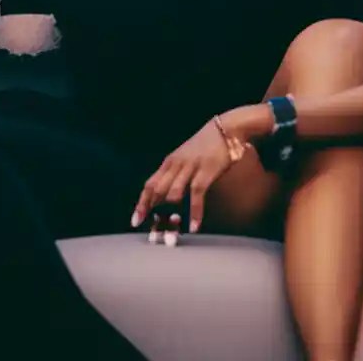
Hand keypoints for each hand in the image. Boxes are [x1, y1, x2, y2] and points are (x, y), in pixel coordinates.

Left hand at [131, 118, 235, 239]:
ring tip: (173, 234)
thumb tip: (168, 195)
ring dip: (172, 216)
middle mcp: (176, 165)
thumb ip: (176, 174)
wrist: (227, 128)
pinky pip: (196, 195)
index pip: (149, 185)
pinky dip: (194, 212)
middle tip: (152, 234)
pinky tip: (194, 226)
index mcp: (169, 162)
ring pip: (172, 194)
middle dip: (152, 214)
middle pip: (157, 192)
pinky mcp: (205, 171)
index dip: (141, 204)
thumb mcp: (186, 157)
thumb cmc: (206, 145)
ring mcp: (190, 167)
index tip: (135, 221)